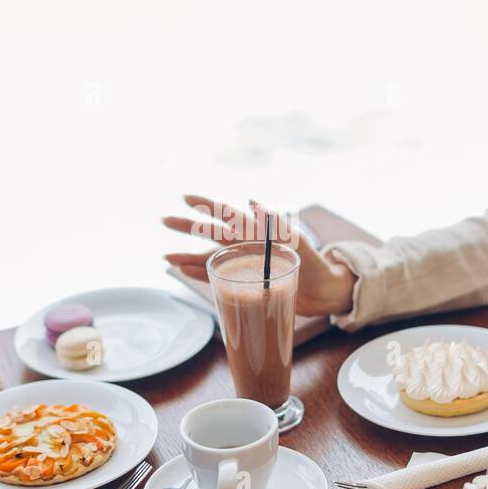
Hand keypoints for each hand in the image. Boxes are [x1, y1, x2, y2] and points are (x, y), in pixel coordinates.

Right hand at [161, 194, 355, 317]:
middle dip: (187, 228)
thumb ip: (275, 223)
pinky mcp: (246, 282)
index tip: (186, 197)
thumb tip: (253, 201)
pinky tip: (184, 272)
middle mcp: (247, 244)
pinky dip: (202, 275)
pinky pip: (219, 277)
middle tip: (164, 221)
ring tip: (166, 258)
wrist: (323, 291)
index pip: (228, 214)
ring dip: (188, 257)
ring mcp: (245, 263)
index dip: (207, 205)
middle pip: (211, 234)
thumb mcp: (297, 241)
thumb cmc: (314, 263)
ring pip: (210, 257)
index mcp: (257, 230)